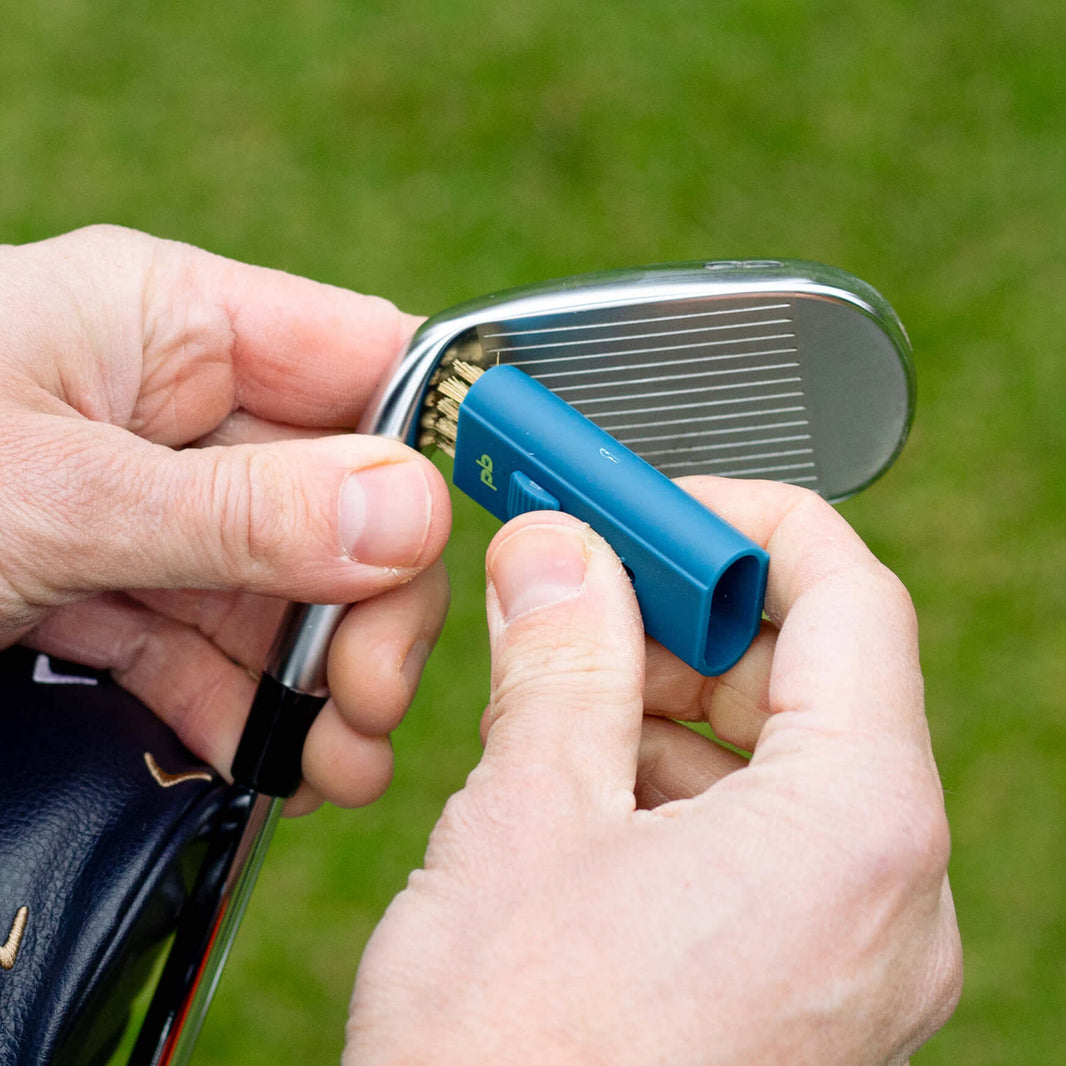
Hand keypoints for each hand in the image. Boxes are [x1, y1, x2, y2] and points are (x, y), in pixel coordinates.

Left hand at [0, 226, 450, 812]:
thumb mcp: (44, 488)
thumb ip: (233, 507)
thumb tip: (408, 510)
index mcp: (172, 319)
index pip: (366, 359)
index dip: (434, 441)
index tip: (476, 538)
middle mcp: (178, 407)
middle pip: (345, 496)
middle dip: (373, 600)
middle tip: (371, 693)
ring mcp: (156, 505)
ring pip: (287, 588)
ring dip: (320, 680)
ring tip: (340, 759)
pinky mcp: (119, 587)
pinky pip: (213, 646)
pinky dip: (248, 711)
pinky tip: (278, 762)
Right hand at [345, 480, 961, 1064]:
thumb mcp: (528, 821)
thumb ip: (560, 661)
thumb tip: (559, 554)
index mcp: (858, 828)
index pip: (848, 594)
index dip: (741, 525)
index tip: (647, 506)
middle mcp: (888, 894)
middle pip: (813, 673)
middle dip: (690, 615)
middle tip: (584, 585)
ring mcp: (851, 951)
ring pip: (780, 757)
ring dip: (670, 700)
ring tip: (560, 691)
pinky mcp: (800, 988)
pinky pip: (760, 837)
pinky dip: (677, 783)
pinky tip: (583, 786)